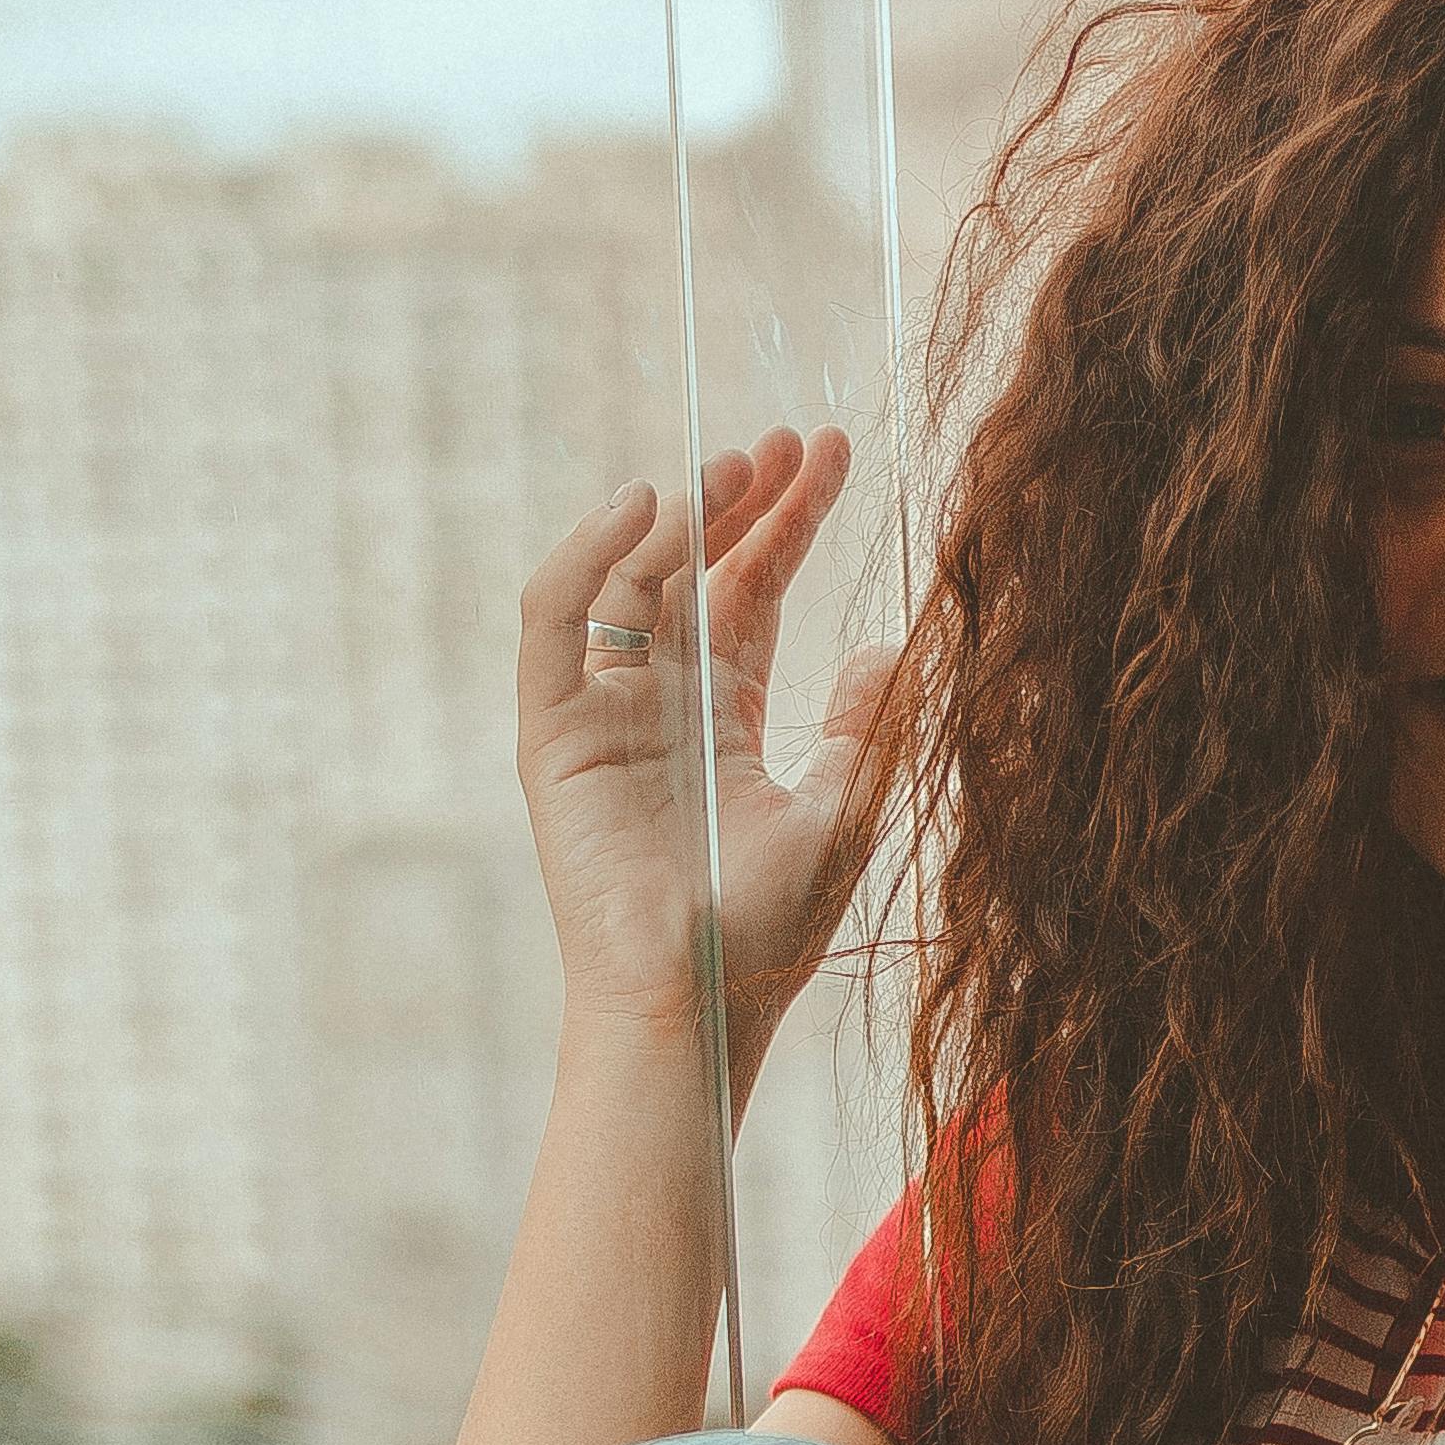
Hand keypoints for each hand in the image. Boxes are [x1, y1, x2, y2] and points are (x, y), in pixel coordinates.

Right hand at [516, 436, 888, 1078]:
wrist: (694, 1002)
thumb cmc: (767, 932)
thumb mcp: (846, 816)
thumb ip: (869, 733)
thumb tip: (892, 650)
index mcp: (723, 719)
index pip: (753, 592)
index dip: (790, 521)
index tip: (833, 452)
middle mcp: (659, 705)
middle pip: (693, 570)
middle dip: (738, 500)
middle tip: (785, 443)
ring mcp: (602, 713)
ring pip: (626, 581)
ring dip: (675, 518)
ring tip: (729, 472)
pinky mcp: (553, 732)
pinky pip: (555, 621)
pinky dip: (588, 557)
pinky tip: (643, 511)